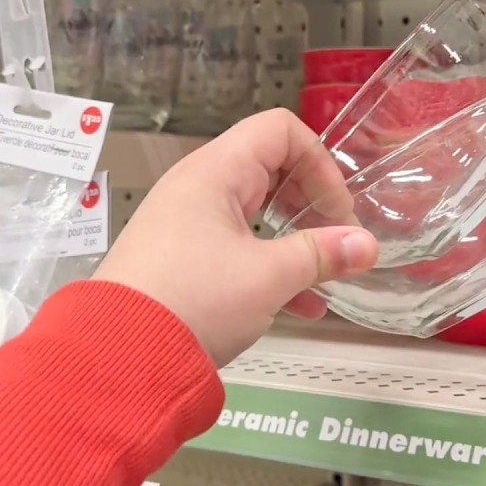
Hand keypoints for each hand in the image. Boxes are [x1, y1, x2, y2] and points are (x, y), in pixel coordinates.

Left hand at [93, 109, 377, 365]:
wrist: (118, 355)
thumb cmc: (195, 300)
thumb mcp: (268, 277)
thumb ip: (322, 255)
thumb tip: (367, 245)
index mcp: (215, 173)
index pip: (280, 130)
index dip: (319, 163)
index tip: (338, 212)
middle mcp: (197, 188)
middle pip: (270, 170)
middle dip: (311, 205)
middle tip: (337, 242)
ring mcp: (185, 224)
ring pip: (256, 215)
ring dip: (294, 243)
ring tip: (324, 282)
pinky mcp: (180, 260)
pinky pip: (236, 248)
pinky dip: (269, 266)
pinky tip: (299, 308)